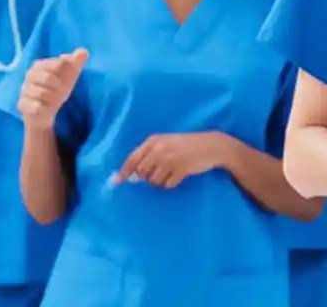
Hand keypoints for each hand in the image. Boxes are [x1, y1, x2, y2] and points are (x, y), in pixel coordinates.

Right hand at [18, 49, 87, 131]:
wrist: (44, 110)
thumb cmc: (56, 89)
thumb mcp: (69, 76)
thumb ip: (75, 63)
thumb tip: (84, 52)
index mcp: (40, 65)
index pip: (57, 64)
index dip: (66, 74)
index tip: (67, 81)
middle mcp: (30, 75)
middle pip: (47, 78)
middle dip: (59, 87)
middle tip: (62, 93)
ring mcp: (24, 90)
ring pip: (41, 93)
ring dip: (52, 99)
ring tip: (54, 102)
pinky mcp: (22, 105)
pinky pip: (33, 106)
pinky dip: (41, 108)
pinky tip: (45, 109)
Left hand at [115, 132, 230, 187]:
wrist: (211, 145)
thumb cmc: (185, 145)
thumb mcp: (165, 143)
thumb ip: (148, 155)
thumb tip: (132, 176)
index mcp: (153, 141)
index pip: (132, 159)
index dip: (123, 172)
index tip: (116, 183)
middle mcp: (160, 149)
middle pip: (142, 173)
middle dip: (148, 176)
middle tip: (161, 171)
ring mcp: (170, 159)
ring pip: (154, 181)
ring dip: (161, 180)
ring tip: (172, 171)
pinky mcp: (181, 169)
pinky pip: (167, 184)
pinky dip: (172, 182)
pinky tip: (180, 174)